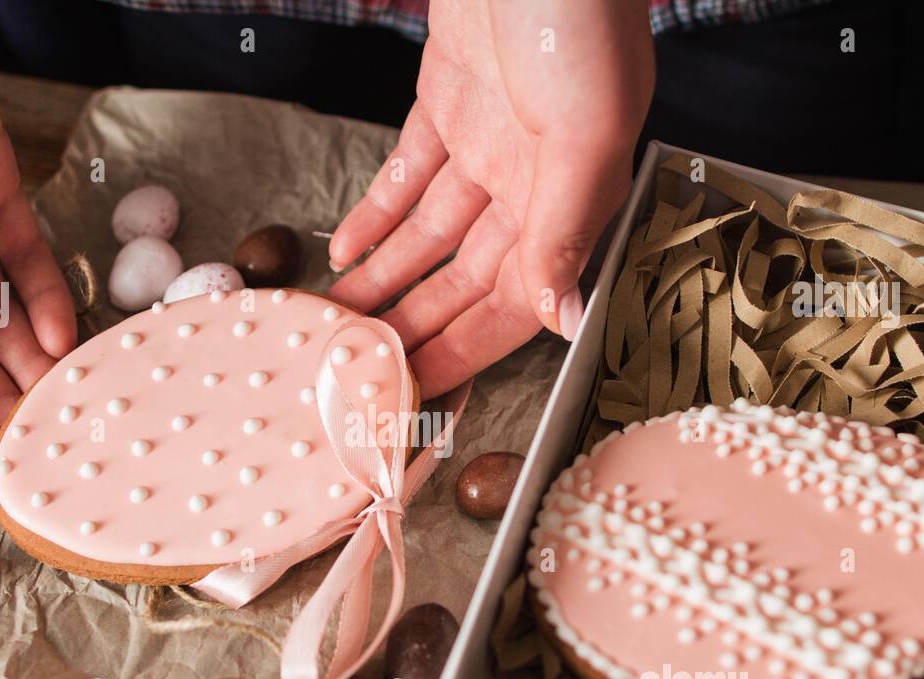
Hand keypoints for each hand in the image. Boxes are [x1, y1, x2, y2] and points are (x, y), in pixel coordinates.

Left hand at [328, 0, 652, 396]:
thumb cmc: (577, 17)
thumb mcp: (584, 130)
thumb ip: (566, 226)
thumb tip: (560, 319)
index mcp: (571, 199)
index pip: (512, 306)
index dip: (461, 355)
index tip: (412, 396)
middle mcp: (532, 182)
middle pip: (462, 281)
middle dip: (412, 328)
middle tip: (358, 373)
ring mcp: (489, 143)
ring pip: (429, 236)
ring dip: (385, 280)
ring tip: (339, 323)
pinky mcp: (450, 101)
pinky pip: (408, 177)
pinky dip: (377, 214)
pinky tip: (346, 251)